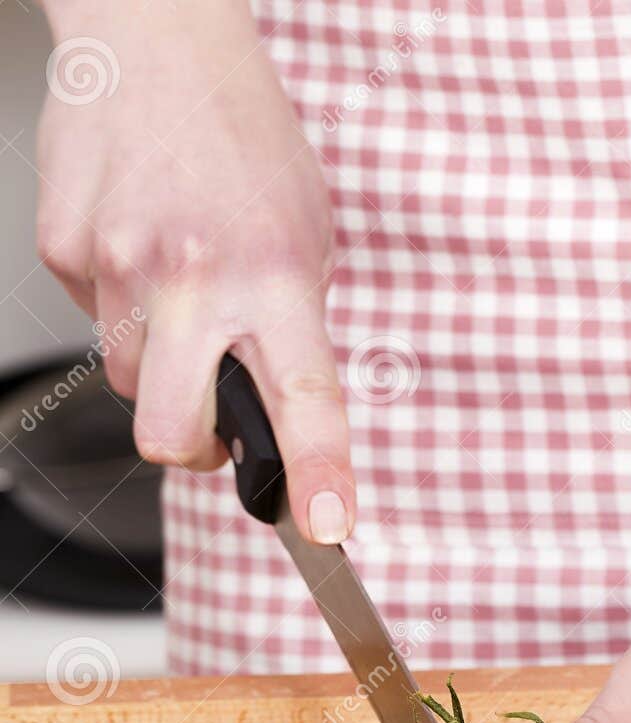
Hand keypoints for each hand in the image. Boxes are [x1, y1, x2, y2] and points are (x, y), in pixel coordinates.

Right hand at [36, 1, 353, 543]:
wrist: (156, 37)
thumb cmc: (243, 137)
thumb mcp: (307, 232)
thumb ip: (293, 328)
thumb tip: (279, 416)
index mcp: (274, 270)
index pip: (302, 395)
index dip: (316, 472)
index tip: (327, 526)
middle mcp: (192, 274)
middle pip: (169, 434)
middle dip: (190, 449)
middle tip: (213, 421)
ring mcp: (117, 263)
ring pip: (130, 383)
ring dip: (158, 365)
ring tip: (180, 290)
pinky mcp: (63, 249)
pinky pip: (93, 322)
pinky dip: (119, 305)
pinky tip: (139, 245)